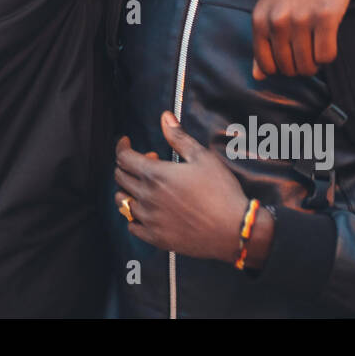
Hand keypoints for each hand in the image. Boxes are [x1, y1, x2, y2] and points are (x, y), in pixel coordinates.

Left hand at [113, 112, 249, 260]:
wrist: (234, 230)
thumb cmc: (221, 191)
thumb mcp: (202, 158)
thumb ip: (179, 137)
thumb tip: (165, 117)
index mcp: (155, 175)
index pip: (123, 158)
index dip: (122, 146)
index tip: (127, 142)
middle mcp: (147, 197)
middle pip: (120, 177)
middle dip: (128, 165)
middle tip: (149, 163)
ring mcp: (150, 220)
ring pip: (122, 202)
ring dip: (129, 190)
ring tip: (147, 187)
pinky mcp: (156, 238)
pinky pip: (132, 226)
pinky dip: (133, 216)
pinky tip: (147, 211)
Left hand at [252, 0, 352, 79]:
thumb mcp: (269, 8)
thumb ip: (263, 42)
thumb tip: (258, 76)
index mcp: (260, 20)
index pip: (266, 66)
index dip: (281, 69)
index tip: (291, 58)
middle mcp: (277, 21)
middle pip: (289, 68)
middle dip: (300, 67)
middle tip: (309, 52)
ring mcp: (301, 19)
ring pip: (308, 65)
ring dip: (315, 63)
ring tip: (318, 46)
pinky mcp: (326, 17)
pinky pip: (327, 55)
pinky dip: (329, 55)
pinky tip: (328, 40)